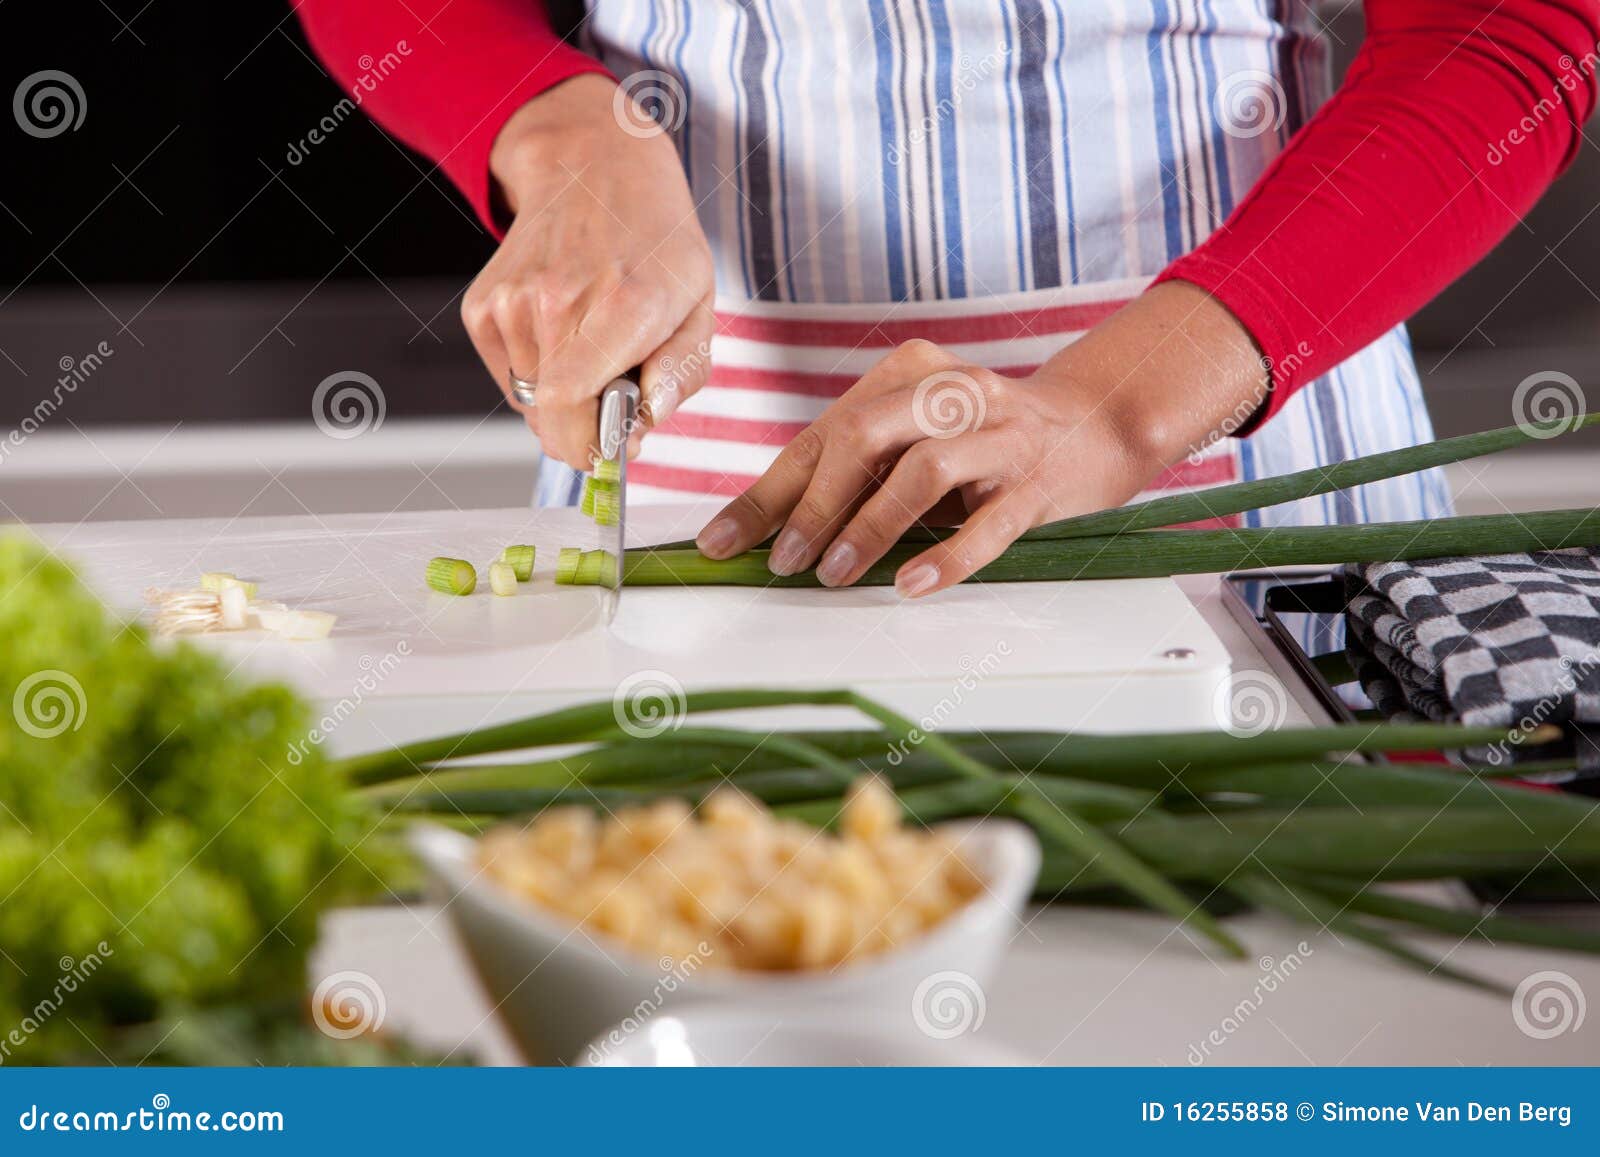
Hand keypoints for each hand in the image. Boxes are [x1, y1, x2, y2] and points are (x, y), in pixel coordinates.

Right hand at [463, 74, 714, 466]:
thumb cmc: (657, 243)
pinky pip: (509, 379)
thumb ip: (682, 370)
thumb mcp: (700, 302)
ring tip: (589, 348)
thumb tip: (646, 423)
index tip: (620, 441)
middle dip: (584, 433)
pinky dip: (536, 374)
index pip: (577, 411)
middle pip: (553, 422)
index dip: (597, 445)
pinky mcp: (482, 308)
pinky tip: (560, 334)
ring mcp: (512, 303)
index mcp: (624, 304)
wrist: (592, 170)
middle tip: (613, 405)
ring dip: (562, 398)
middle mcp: (558, 302)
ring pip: (530, 406)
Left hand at [694, 282, 1269, 595]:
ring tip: (836, 574)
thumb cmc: (982, 443)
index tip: (720, 542)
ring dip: (869, 526)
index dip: (766, 493)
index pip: (821, 435)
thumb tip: (768, 531)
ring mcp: (999, 434)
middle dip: (812, 506)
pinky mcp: (1037, 482)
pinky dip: (946, 557)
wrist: (1096, 425)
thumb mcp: (914, 439)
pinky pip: (988, 523)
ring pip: (922, 470)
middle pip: (863, 437)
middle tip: (784, 563)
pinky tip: (911, 586)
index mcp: (907, 374)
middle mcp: (951, 392)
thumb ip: (854, 470)